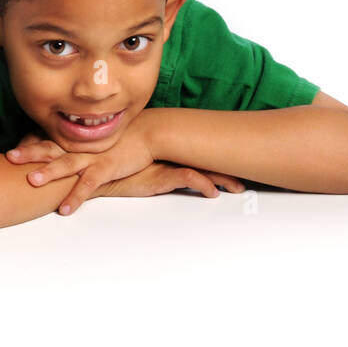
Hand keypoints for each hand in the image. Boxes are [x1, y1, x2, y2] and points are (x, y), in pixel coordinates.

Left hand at [14, 123, 157, 214]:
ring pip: (65, 164)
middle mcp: (78, 148)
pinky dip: (76, 197)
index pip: (46, 139)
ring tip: (31, 180)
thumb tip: (56, 149)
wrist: (148, 134)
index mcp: (73, 140)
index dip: (28, 143)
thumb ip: (74, 144)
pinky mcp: (105, 169)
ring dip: (49, 172)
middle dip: (28, 153)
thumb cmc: (118, 138)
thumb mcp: (92, 139)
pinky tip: (65, 210)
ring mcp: (91, 158)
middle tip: (9, 157)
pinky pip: (87, 185)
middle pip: (49, 148)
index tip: (11, 149)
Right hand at [97, 162, 245, 200]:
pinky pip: (189, 178)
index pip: (201, 153)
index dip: (220, 160)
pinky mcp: (162, 175)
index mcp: (171, 153)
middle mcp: (173, 157)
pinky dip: (204, 185)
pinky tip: (213, 193)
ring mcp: (168, 165)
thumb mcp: (145, 170)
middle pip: (208, 159)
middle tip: (247, 178)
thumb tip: (174, 175)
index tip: (239, 165)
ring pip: (205, 168)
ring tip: (239, 188)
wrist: (100, 171)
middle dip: (230, 168)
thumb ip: (160, 169)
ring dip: (224, 178)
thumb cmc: (119, 171)